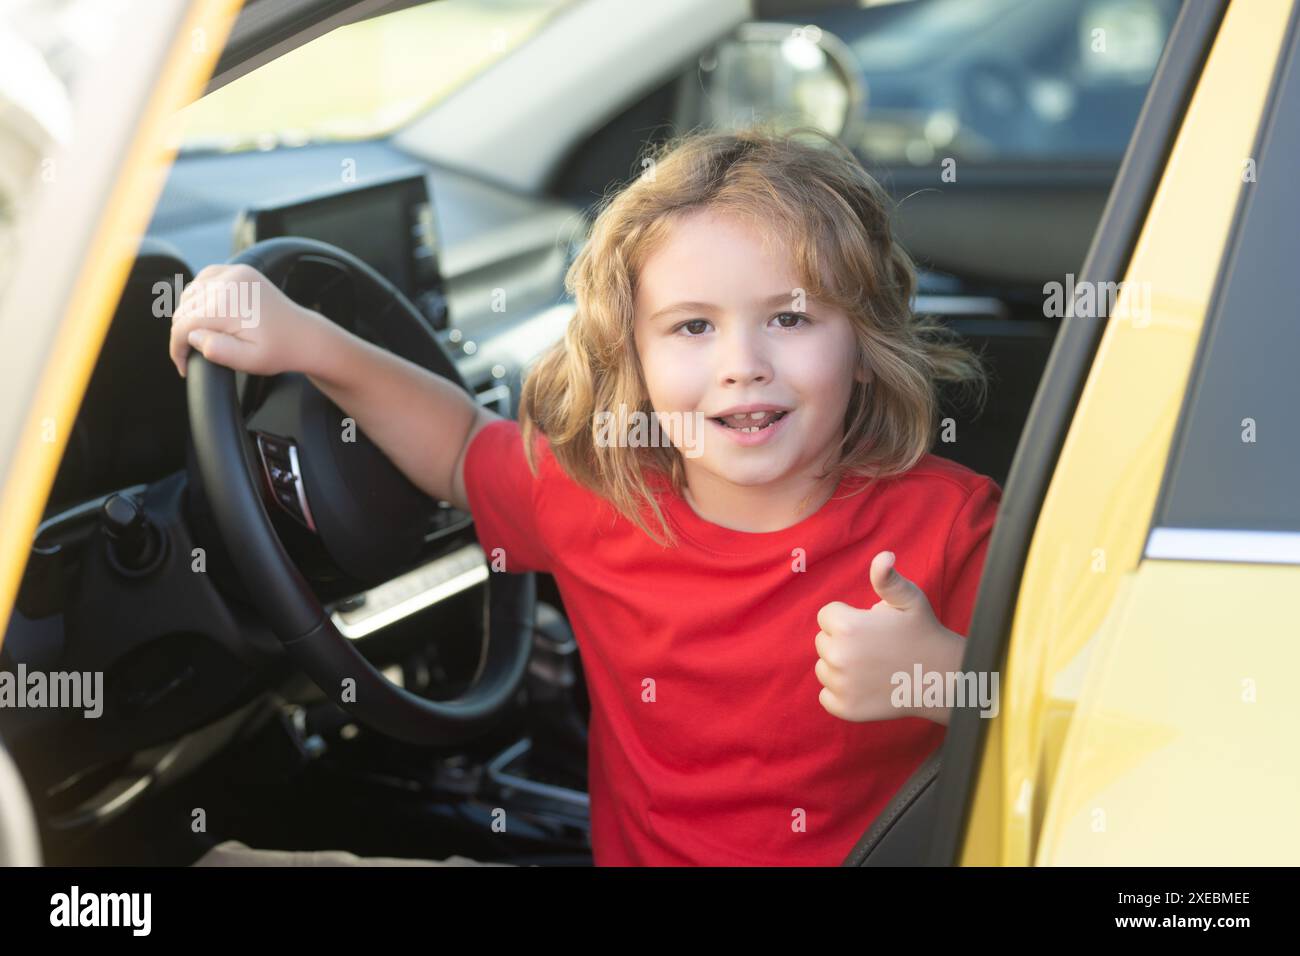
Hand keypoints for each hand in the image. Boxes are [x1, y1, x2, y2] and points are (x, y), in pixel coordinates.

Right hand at [167, 263, 330, 378]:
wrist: (304, 335)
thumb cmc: (280, 350)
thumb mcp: (249, 361)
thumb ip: (218, 350)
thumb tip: (192, 336)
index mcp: (227, 304)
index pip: (183, 326)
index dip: (177, 349)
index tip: (184, 367)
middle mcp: (228, 282)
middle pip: (184, 309)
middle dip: (183, 334)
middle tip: (192, 355)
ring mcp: (234, 272)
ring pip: (191, 293)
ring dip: (189, 314)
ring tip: (200, 337)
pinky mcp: (240, 270)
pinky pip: (205, 279)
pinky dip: (199, 295)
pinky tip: (206, 312)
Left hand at [814, 551, 963, 723]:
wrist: (941, 680)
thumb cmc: (924, 633)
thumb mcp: (910, 600)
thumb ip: (888, 578)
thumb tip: (883, 555)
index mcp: (847, 626)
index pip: (826, 616)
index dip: (848, 618)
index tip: (871, 627)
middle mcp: (839, 656)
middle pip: (822, 641)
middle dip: (842, 641)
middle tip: (874, 647)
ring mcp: (841, 685)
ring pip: (823, 668)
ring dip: (840, 666)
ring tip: (872, 666)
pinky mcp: (844, 709)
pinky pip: (826, 695)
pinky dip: (841, 692)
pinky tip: (866, 686)